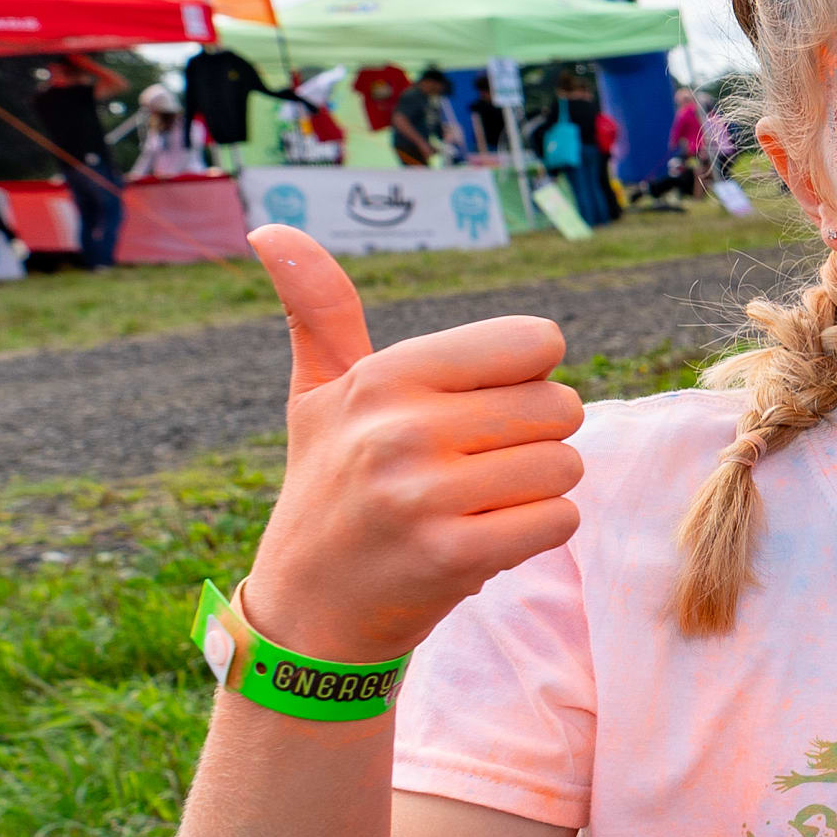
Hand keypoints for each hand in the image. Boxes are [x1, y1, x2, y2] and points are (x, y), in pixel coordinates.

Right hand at [239, 225, 587, 664]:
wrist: (310, 610)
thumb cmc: (329, 487)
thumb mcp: (317, 395)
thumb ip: (318, 309)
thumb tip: (270, 227)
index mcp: (385, 377)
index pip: (535, 342)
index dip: (525, 377)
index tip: (474, 409)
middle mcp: (402, 429)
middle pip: (562, 406)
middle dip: (534, 439)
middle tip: (473, 468)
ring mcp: (427, 495)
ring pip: (566, 466)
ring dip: (537, 490)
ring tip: (473, 504)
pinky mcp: (454, 556)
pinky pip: (559, 520)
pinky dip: (536, 533)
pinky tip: (481, 540)